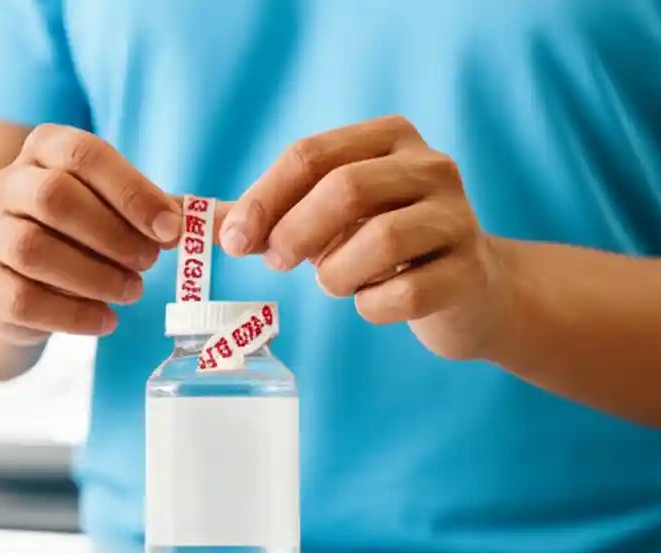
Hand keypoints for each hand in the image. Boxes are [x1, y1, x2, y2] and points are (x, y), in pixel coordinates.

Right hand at [0, 124, 183, 344]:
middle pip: (53, 198)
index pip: (84, 154)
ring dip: (94, 276)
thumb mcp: (117, 209)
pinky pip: (23, 299)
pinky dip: (73, 314)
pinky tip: (106, 320)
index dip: (132, 192)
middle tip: (149, 263)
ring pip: (33, 249)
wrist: (13, 276)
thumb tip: (219, 224)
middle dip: (112, 235)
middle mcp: (6, 184)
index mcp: (44, 149)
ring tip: (132, 292)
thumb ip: (163, 212)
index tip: (171, 231)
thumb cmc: (78, 233)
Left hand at [219, 115, 509, 359]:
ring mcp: (458, 217)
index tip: (233, 241)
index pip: (310, 154)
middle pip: (345, 188)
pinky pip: (405, 293)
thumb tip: (189, 221)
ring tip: (335, 283)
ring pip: (381, 239)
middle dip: (295, 232)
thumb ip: (265, 215)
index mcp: (389, 137)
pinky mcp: (470, 271)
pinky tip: (372, 302)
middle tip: (277, 262)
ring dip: (337, 273)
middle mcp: (431, 166)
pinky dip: (371, 307)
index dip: (263, 199)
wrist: (468, 290)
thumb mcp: (326, 217)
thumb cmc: (381, 247)